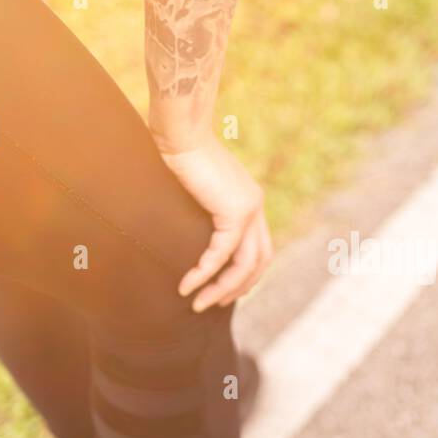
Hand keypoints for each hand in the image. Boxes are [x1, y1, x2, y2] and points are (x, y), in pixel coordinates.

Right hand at [161, 134, 272, 311]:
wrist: (180, 132)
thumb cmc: (178, 155)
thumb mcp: (196, 189)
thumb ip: (202, 212)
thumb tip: (186, 235)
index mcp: (249, 201)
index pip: (258, 249)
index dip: (243, 275)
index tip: (220, 291)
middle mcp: (255, 206)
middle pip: (258, 262)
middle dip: (236, 288)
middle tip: (212, 306)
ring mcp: (249, 208)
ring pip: (245, 264)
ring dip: (222, 289)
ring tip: (198, 304)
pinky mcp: (234, 210)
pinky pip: (222, 253)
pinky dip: (205, 273)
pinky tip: (187, 286)